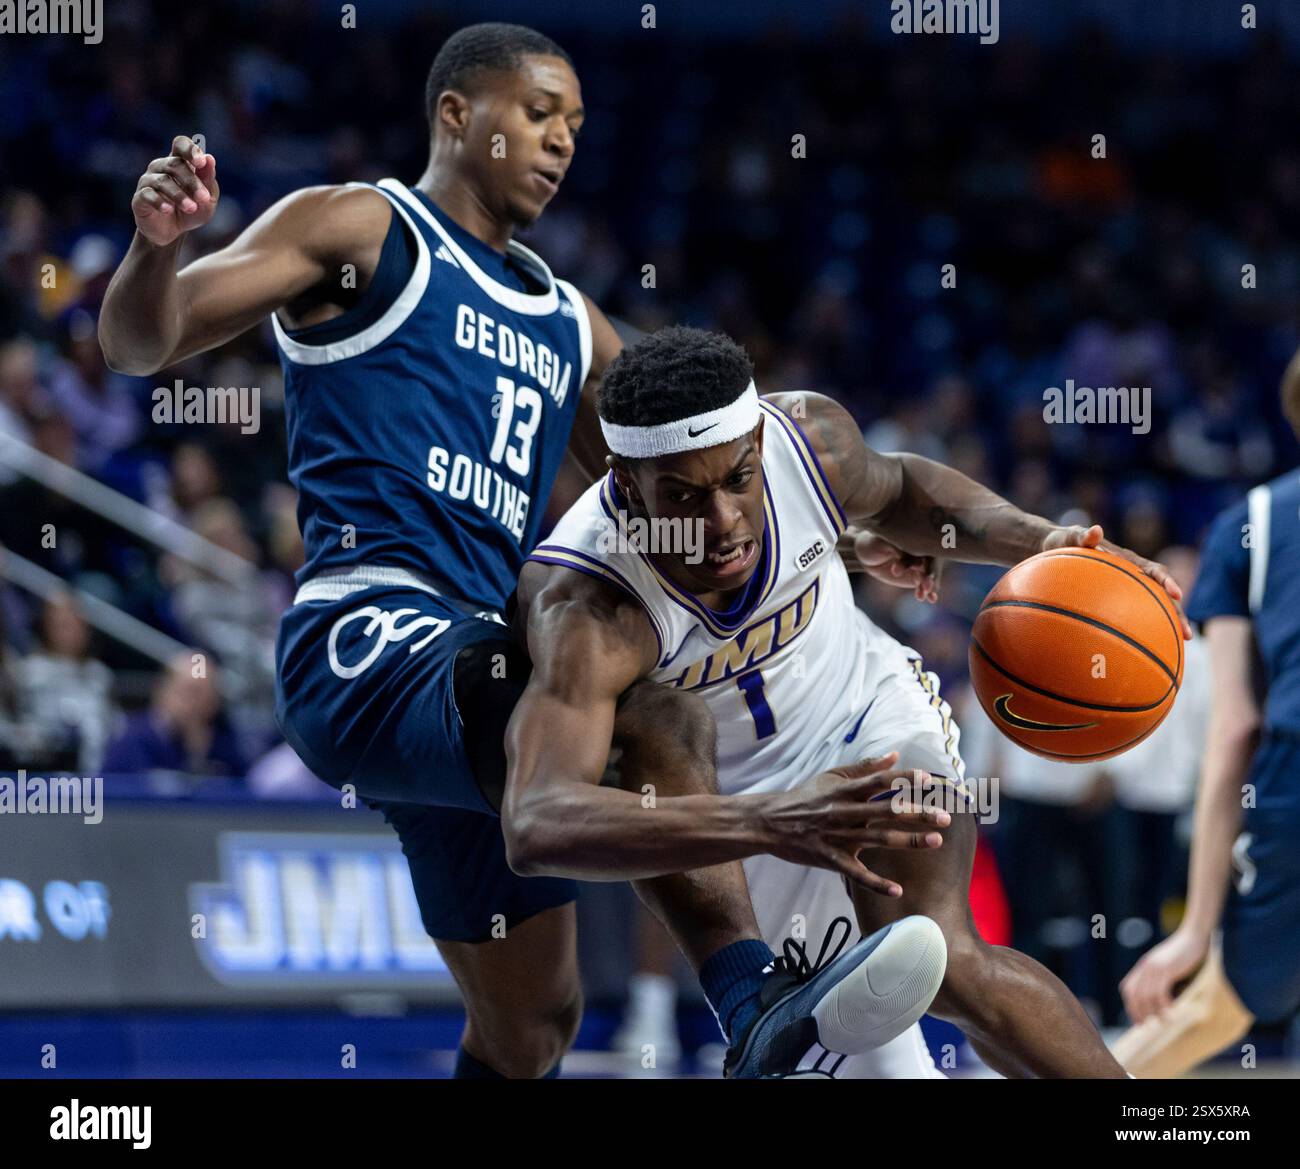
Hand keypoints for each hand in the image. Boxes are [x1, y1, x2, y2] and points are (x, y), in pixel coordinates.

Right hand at [132, 135, 219, 246]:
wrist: (172, 232)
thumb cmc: (191, 210)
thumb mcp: (207, 199)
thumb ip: (208, 180)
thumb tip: (210, 158)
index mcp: (179, 162)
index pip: (180, 144)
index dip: (190, 149)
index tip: (201, 162)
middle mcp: (160, 167)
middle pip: (174, 164)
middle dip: (191, 181)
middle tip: (203, 198)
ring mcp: (148, 181)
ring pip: (162, 181)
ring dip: (179, 195)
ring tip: (192, 208)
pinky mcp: (139, 198)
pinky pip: (147, 194)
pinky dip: (159, 201)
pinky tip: (169, 209)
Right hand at [761, 752, 948, 895]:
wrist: (770, 823)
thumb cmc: (805, 797)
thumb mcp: (831, 776)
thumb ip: (864, 767)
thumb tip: (896, 754)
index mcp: (845, 790)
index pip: (880, 781)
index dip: (904, 779)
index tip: (930, 780)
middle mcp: (844, 812)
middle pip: (886, 811)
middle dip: (918, 813)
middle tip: (946, 817)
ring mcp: (838, 837)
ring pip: (879, 840)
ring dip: (908, 841)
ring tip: (936, 842)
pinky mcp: (831, 859)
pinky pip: (857, 874)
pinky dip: (876, 884)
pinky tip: (898, 891)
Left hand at [846, 530, 940, 602]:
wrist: (869, 553)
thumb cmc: (877, 543)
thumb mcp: (885, 544)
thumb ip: (898, 551)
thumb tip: (907, 557)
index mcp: (918, 538)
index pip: (925, 547)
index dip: (922, 558)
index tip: (918, 567)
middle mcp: (924, 551)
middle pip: (930, 563)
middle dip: (928, 575)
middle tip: (925, 585)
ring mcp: (922, 565)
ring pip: (928, 576)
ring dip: (928, 585)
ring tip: (923, 593)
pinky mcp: (917, 577)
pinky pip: (924, 586)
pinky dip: (927, 592)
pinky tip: (931, 599)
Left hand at [1042, 523, 1191, 638]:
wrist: (1054, 549)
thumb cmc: (1063, 543)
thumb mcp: (1071, 538)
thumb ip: (1083, 536)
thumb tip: (1095, 530)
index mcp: (1127, 560)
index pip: (1154, 570)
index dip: (1167, 581)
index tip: (1176, 594)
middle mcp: (1134, 573)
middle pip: (1162, 593)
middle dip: (1177, 612)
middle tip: (1187, 633)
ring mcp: (1128, 587)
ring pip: (1155, 605)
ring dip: (1170, 622)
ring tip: (1182, 642)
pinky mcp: (1119, 598)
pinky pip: (1135, 613)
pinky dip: (1145, 627)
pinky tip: (1149, 646)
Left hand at [1120, 927, 1209, 1022]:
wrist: (1193, 936)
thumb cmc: (1184, 953)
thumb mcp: (1168, 966)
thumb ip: (1161, 979)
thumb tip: (1162, 1000)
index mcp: (1143, 967)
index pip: (1128, 988)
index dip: (1130, 1005)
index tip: (1137, 1020)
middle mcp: (1145, 967)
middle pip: (1134, 994)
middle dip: (1137, 1011)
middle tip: (1145, 1026)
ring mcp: (1154, 967)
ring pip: (1146, 995)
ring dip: (1153, 1011)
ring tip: (1162, 1022)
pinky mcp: (1166, 969)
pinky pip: (1160, 991)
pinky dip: (1164, 1005)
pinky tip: (1170, 1013)